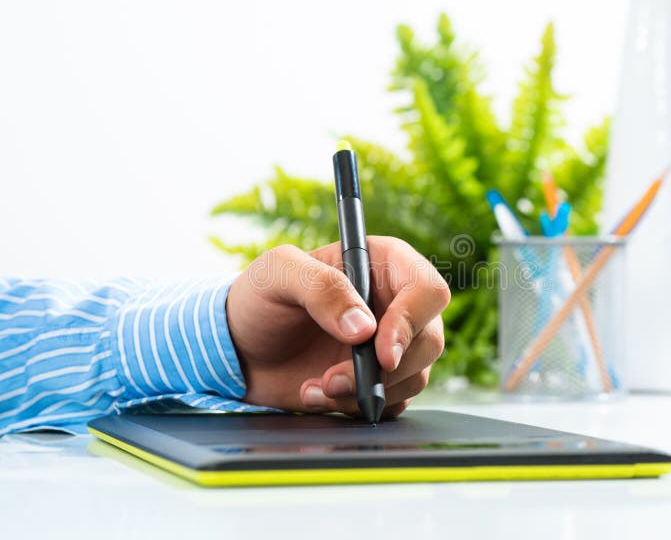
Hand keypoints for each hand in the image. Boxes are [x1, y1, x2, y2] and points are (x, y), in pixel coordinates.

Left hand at [225, 236, 450, 418]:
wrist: (238, 350)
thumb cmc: (258, 299)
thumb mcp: (278, 275)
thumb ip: (321, 289)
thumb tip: (364, 328)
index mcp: (382, 265)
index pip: (427, 290)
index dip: (412, 322)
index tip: (381, 353)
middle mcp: (394, 304)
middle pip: (429, 339)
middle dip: (384, 369)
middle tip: (333, 378)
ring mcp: (389, 344)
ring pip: (414, 376)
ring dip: (365, 391)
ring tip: (315, 386)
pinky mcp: (379, 380)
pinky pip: (393, 401)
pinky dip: (357, 407)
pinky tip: (317, 395)